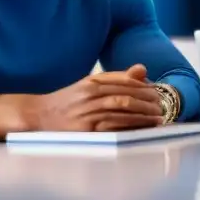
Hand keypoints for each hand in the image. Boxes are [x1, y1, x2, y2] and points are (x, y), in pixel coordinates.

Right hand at [0, 64, 163, 138]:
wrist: (36, 116)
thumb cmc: (67, 102)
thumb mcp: (89, 85)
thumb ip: (116, 78)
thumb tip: (143, 70)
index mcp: (93, 82)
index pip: (126, 81)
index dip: (145, 87)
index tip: (158, 93)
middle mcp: (90, 94)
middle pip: (127, 95)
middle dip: (149, 101)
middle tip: (162, 107)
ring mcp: (87, 112)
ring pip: (122, 109)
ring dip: (144, 114)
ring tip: (157, 119)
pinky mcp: (84, 130)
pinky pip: (112, 126)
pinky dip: (130, 126)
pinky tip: (142, 129)